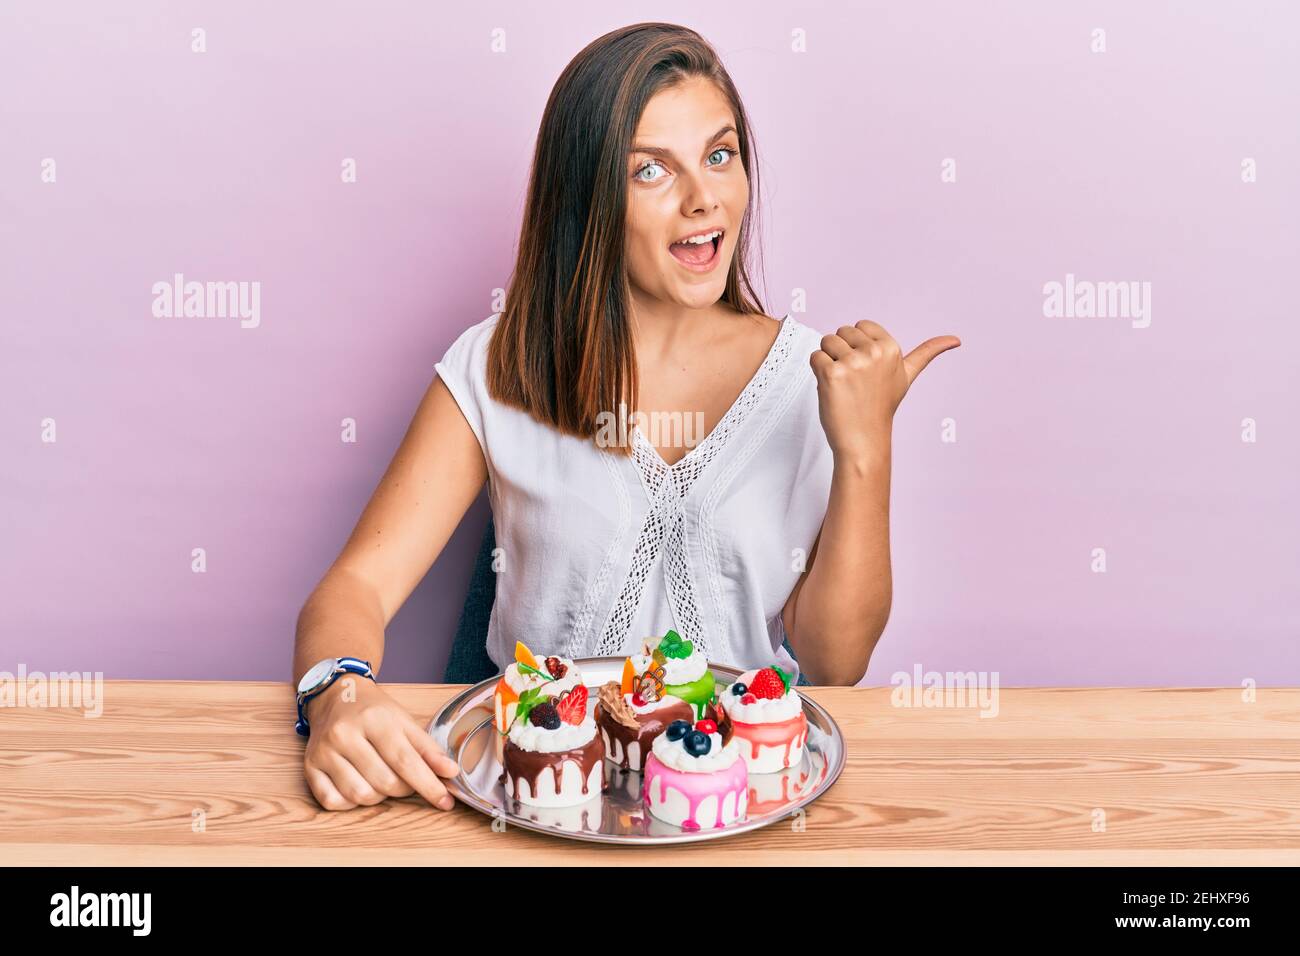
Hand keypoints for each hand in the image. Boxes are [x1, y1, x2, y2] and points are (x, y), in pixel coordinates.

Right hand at [302, 675, 459, 810]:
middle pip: (384, 783)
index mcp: (374, 719)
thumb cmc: (373, 710)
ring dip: (379, 796)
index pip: (405, 761)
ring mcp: (324, 752)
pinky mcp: (309, 767)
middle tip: (407, 780)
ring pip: (360, 796)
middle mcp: (345, 735)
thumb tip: (450, 773)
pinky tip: (359, 784)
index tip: (445, 801)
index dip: (428, 785)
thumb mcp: (404, 721)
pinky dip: (351, 802)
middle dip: (404, 789)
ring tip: (382, 778)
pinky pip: (334, 802)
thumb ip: (428, 748)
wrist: (335, 696)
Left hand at [810, 320, 959, 459]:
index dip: (857, 346)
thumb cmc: (881, 407)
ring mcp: (852, 363)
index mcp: (891, 347)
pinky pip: (815, 357)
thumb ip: (928, 353)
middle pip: (841, 332)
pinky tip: (831, 389)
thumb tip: (956, 339)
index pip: (859, 325)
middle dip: (841, 353)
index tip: (865, 369)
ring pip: (826, 342)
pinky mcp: (831, 374)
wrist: (864, 440)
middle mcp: (874, 352)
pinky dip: (818, 372)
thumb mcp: (907, 376)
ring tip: (843, 384)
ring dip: (828, 362)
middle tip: (853, 380)